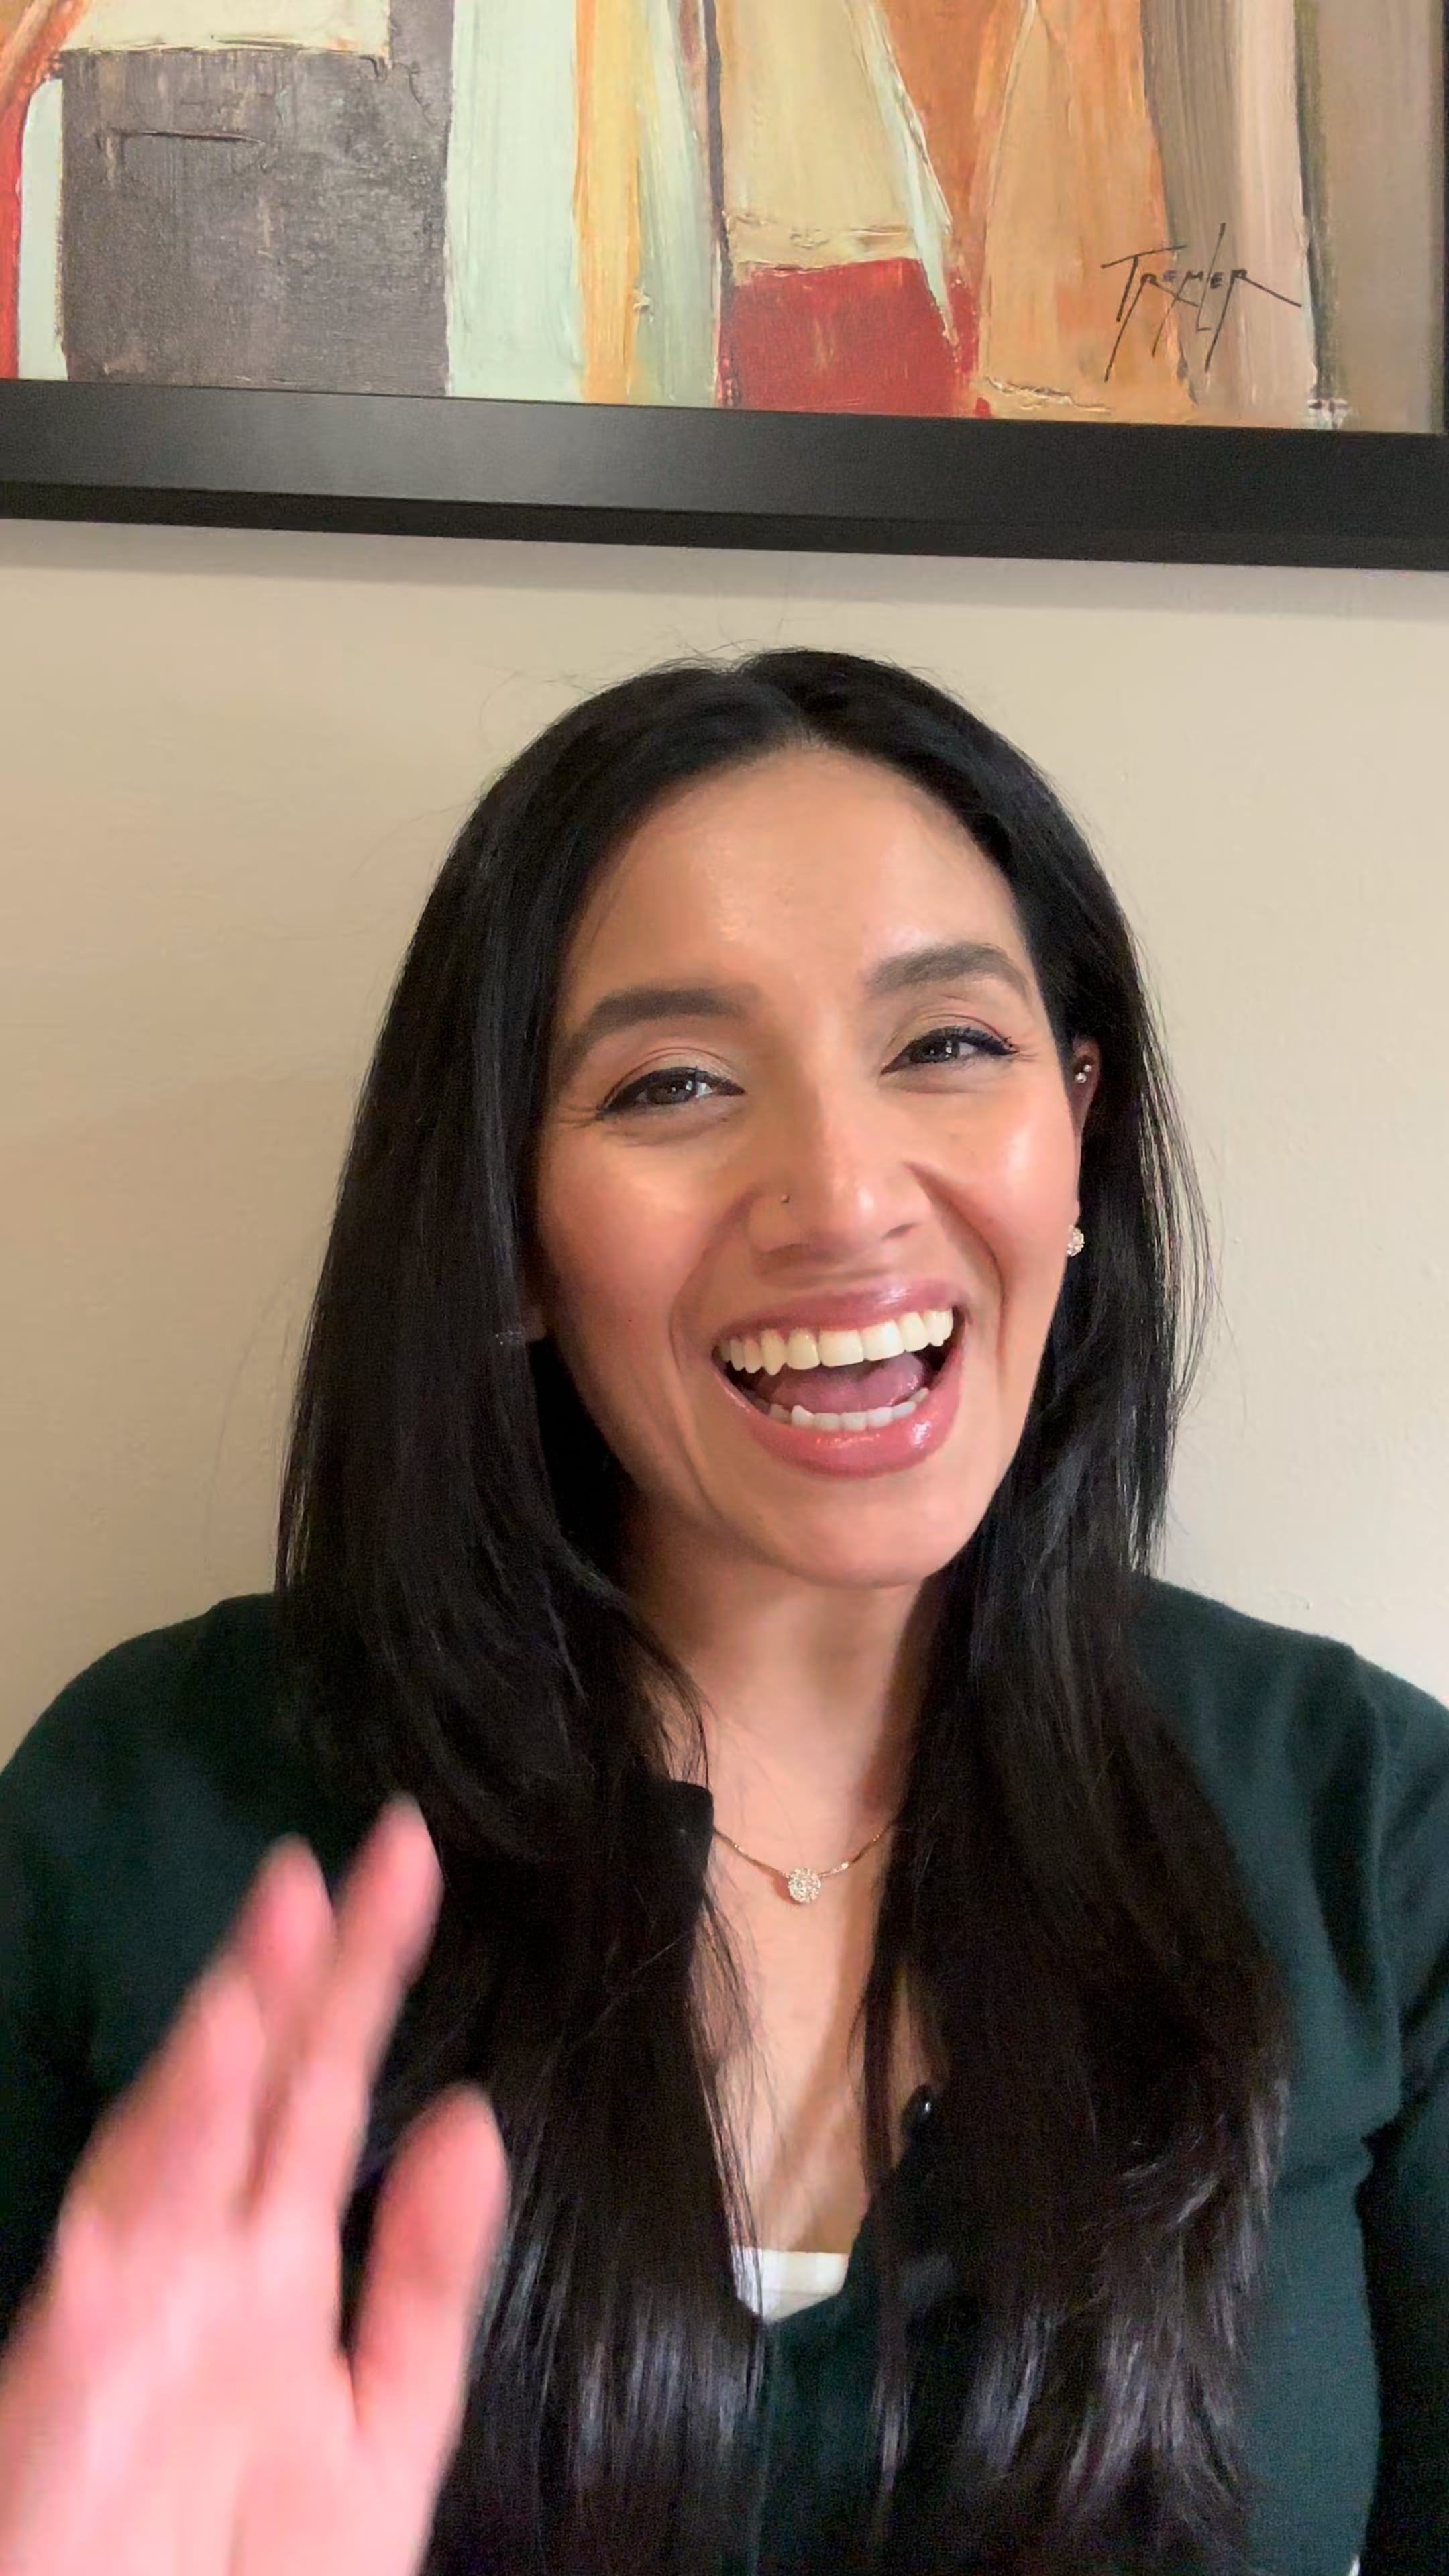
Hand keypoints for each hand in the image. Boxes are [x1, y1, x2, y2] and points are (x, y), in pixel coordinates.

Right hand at [0, 1799, 506, 2575]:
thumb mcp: (382, 2431)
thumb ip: (426, 2281)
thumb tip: (467, 2117)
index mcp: (278, 2264)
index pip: (325, 2084)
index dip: (363, 1971)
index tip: (407, 1854)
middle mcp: (201, 2266)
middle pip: (244, 2089)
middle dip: (279, 1972)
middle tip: (324, 1864)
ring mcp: (133, 2316)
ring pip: (167, 2149)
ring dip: (213, 2049)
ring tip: (273, 1936)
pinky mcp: (74, 2382)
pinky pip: (105, 2272)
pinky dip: (150, 2178)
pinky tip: (198, 2093)